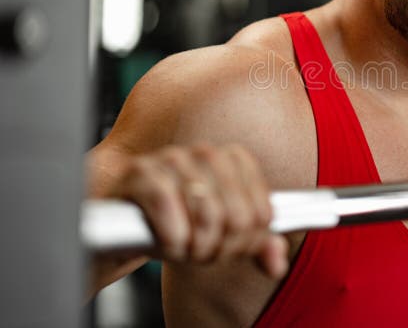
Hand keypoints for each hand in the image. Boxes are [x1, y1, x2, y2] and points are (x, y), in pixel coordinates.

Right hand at [108, 144, 288, 277]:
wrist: (122, 222)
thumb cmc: (175, 223)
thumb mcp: (221, 236)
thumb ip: (255, 246)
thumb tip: (277, 263)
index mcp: (234, 160)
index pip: (262, 214)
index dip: (246, 242)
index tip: (227, 247)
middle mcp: (206, 153)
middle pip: (238, 218)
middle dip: (220, 248)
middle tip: (201, 252)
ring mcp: (173, 159)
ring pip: (208, 216)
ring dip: (195, 247)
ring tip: (184, 249)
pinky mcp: (141, 173)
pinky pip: (170, 212)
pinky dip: (171, 239)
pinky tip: (166, 243)